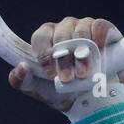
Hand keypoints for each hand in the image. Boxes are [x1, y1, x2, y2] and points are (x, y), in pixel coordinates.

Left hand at [8, 17, 123, 111]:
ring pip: (80, 31)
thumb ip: (21, 80)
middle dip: (64, 59)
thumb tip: (21, 67)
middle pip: (61, 36)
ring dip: (82, 54)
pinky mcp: (102, 29)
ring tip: (83, 74)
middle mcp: (63, 29)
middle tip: (68, 78)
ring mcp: (82, 26)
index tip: (51, 73)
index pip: (41, 36)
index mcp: (45, 38)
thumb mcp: (36, 88)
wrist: (85, 97)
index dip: (45, 54)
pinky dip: (98, 37)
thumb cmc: (57, 89)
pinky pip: (99, 26)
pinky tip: (99, 50)